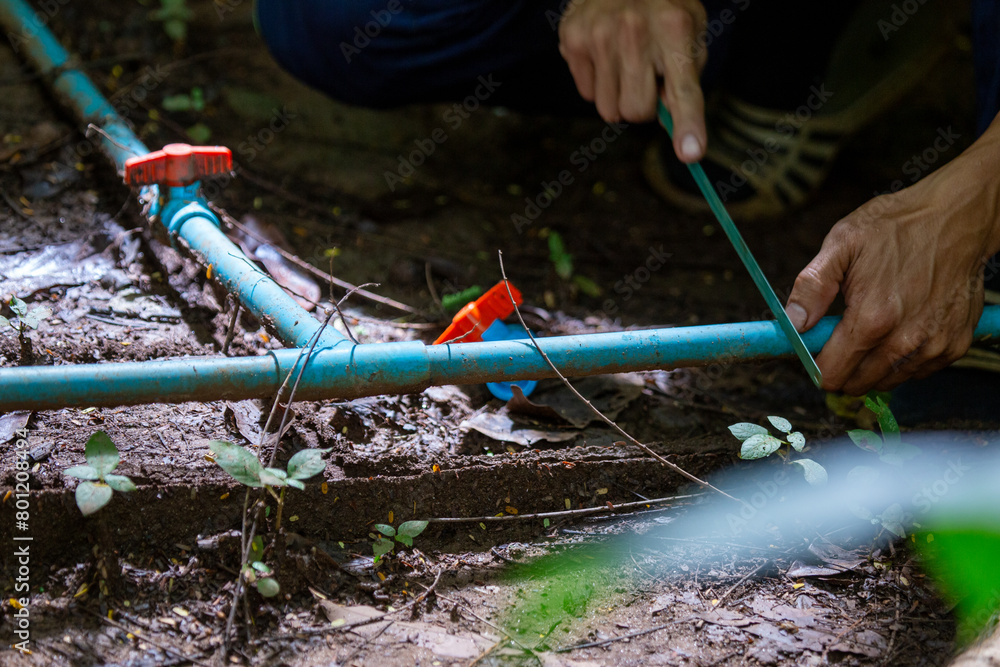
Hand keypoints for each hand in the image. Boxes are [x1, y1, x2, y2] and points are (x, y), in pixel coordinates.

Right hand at [558, 0, 707, 161]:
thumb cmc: (662, 10)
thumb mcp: (689, 32)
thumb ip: (684, 79)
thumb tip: (669, 125)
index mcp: (675, 28)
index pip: (683, 89)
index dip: (688, 124)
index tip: (691, 153)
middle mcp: (635, 31)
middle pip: (637, 112)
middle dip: (642, 105)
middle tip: (645, 77)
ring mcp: (600, 35)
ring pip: (609, 110)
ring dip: (617, 97)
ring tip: (622, 61)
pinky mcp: (573, 39)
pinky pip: (586, 94)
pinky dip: (596, 83)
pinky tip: (603, 54)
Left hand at [784, 130, 999, 394]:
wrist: (956, 217)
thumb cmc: (896, 227)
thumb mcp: (841, 245)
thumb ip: (812, 288)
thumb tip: (792, 324)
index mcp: (872, 319)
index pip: (832, 375)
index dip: (817, 365)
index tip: (816, 348)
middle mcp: (906, 341)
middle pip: (858, 384)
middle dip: (843, 365)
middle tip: (844, 333)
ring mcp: (934, 346)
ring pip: (887, 381)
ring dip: (873, 364)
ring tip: (875, 324)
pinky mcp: (955, 346)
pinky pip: (917, 371)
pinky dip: (903, 358)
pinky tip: (901, 327)